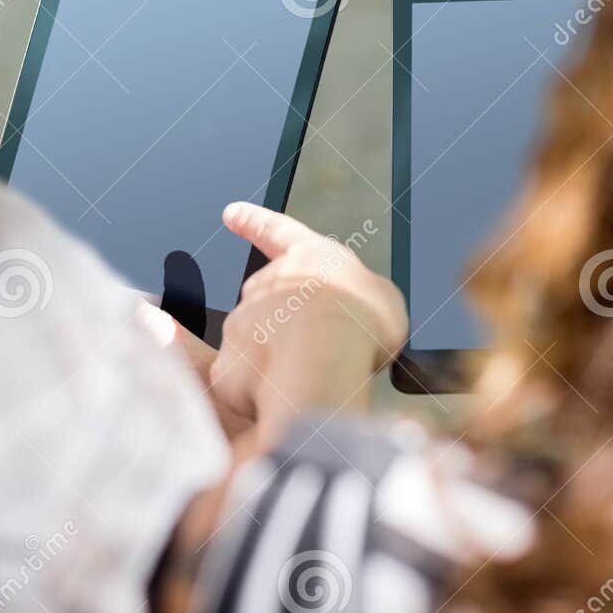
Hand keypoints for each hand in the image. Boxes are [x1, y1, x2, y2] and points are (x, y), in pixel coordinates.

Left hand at [139, 203, 406, 451]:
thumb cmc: (358, 319)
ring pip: (262, 346)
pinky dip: (267, 393)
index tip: (231, 213)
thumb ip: (361, 296)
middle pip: (274, 303)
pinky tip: (293, 399)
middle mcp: (267, 283)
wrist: (322, 356)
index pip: (277, 231)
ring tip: (317, 379)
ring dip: (284, 363)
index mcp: (307, 257)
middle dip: (291, 327)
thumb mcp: (381, 297)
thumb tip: (353, 307)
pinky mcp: (231, 362)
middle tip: (323, 350)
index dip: (255, 221)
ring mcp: (244, 322)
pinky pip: (249, 381)